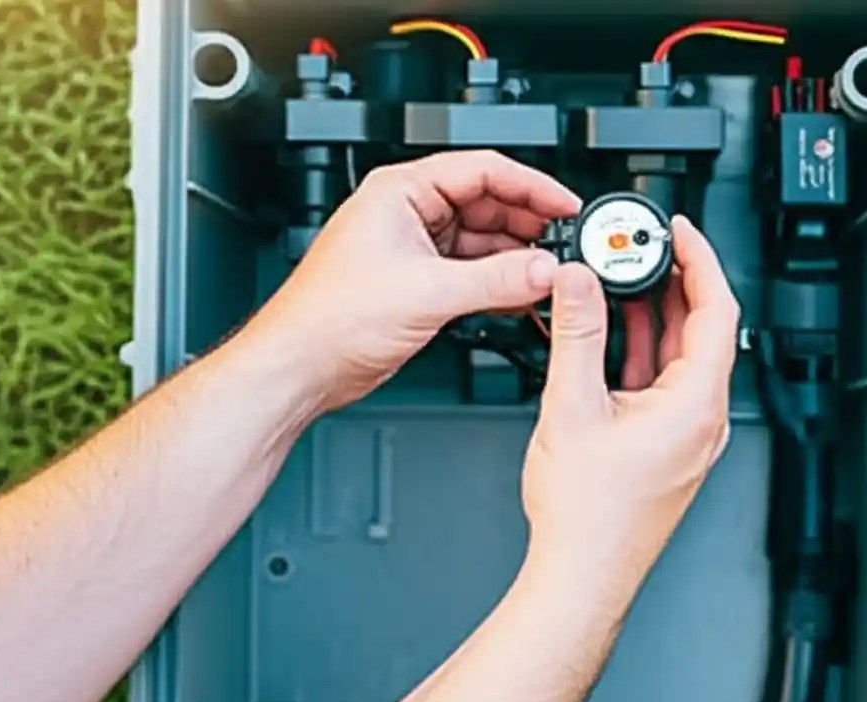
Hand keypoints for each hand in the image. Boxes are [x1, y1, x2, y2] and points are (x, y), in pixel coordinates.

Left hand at [243, 150, 580, 410]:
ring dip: (517, 258)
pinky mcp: (418, 280)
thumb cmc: (330, 317)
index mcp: (401, 191)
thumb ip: (496, 279)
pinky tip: (522, 295)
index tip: (566, 206)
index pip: (483, 170)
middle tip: (565, 245)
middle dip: (529, 225)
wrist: (301, 365)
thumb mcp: (428, 292)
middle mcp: (407, 212)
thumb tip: (544, 269)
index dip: (531, 186)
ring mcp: (413, 247)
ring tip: (549, 275)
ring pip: (482, 240)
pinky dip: (499, 281)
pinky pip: (471, 271)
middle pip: (487, 203)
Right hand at [521, 216, 739, 577]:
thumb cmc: (589, 515)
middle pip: (703, 329)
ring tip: (620, 280)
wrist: (582, 572)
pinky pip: (664, 382)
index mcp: (696, 404)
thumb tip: (576, 281)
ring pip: (680, 356)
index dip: (700, 260)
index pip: (718, 310)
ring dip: (654, 315)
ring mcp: (688, 435)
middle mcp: (703, 419)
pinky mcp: (669, 446)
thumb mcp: (572, 406)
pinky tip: (612, 332)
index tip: (680, 231)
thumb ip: (577, 333)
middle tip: (644, 247)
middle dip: (673, 281)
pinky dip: (642, 350)